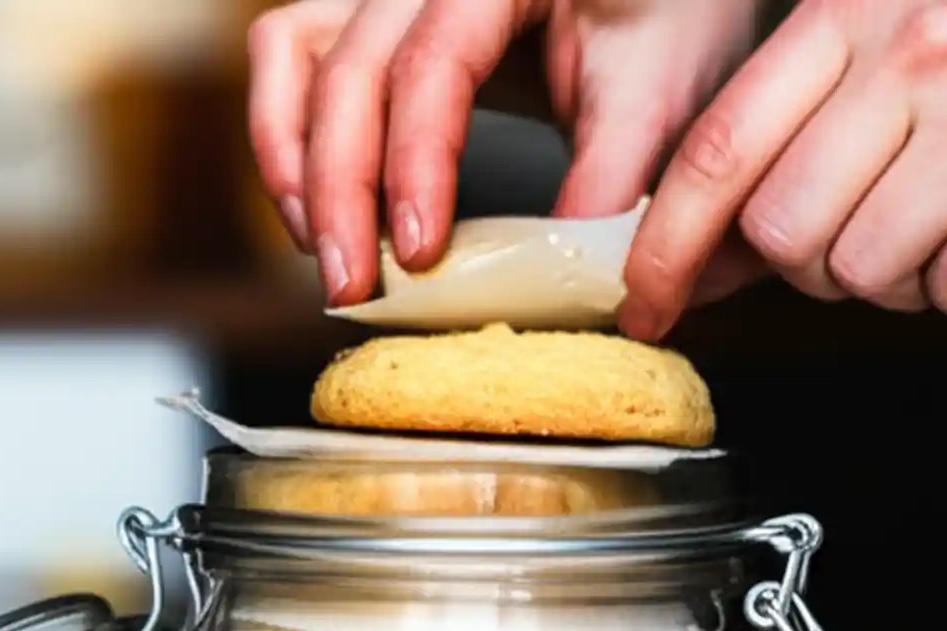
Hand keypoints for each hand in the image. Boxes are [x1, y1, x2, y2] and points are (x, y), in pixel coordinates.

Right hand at [247, 0, 760, 305]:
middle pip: (347, 69)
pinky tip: (312, 208)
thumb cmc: (661, 15)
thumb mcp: (658, 89)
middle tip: (352, 288)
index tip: (419, 254)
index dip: (416, 161)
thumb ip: (612, 177)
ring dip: (294, 162)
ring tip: (323, 252)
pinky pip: (288, 59)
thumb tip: (570, 286)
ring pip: (291, 56)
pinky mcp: (360, 18)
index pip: (436, 59)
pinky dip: (285, 136)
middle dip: (339, 190)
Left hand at [622, 0, 946, 340]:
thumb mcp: (867, 49)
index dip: (663, 246)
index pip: (717, 152)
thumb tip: (684, 260)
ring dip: (882, 275)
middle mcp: (911, 54)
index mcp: (845, 15)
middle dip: (802, 261)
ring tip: (928, 222)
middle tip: (857, 228)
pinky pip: (945, 284)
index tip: (642, 303)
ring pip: (858, 267)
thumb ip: (772, 145)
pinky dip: (945, 284)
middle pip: (781, 229)